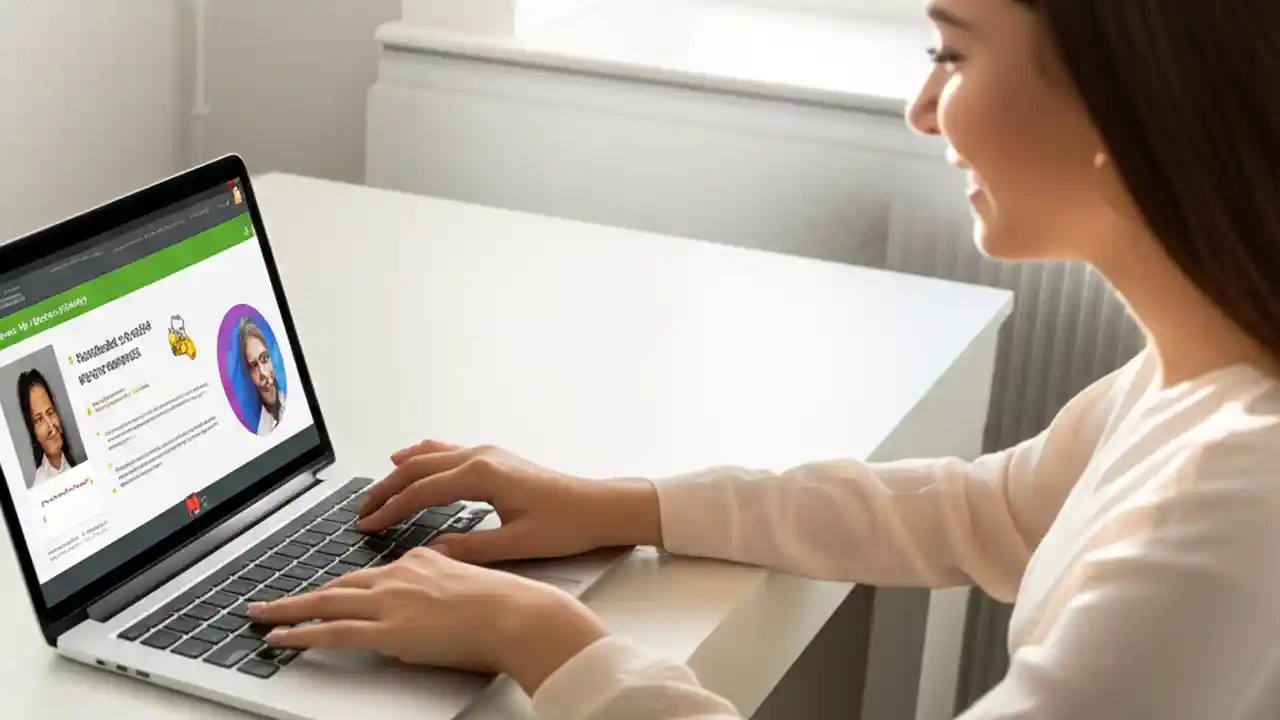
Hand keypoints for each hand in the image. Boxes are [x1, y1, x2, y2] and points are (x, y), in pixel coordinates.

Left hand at [247, 547, 608, 694]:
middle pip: (338, 583)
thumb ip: (441, 590)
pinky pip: (332, 631)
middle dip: (300, 594)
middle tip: (270, 602)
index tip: (326, 592)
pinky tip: (281, 638)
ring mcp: (390, 601)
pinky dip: (300, 634)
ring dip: (289, 610)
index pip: (370, 575)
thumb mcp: (467, 586)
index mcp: (420, 561)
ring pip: (326, 602)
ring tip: (262, 618)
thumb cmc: (506, 606)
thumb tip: (430, 607)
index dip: (343, 587)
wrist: (517, 615)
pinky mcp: (387, 630)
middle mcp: (399, 574)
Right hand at [356, 440, 660, 564]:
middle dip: (385, 490)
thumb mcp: (515, 544)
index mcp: (482, 475)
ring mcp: (489, 454)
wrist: (599, 507)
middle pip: (418, 469)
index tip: (369, 526)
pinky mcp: (496, 459)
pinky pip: (447, 452)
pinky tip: (408, 459)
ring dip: (400, 473)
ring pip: (430, 457)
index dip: (391, 509)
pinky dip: (422, 457)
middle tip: (361, 512)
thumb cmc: (566, 524)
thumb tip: (431, 553)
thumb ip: (469, 549)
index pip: (422, 491)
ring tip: (376, 492)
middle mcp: (482, 457)